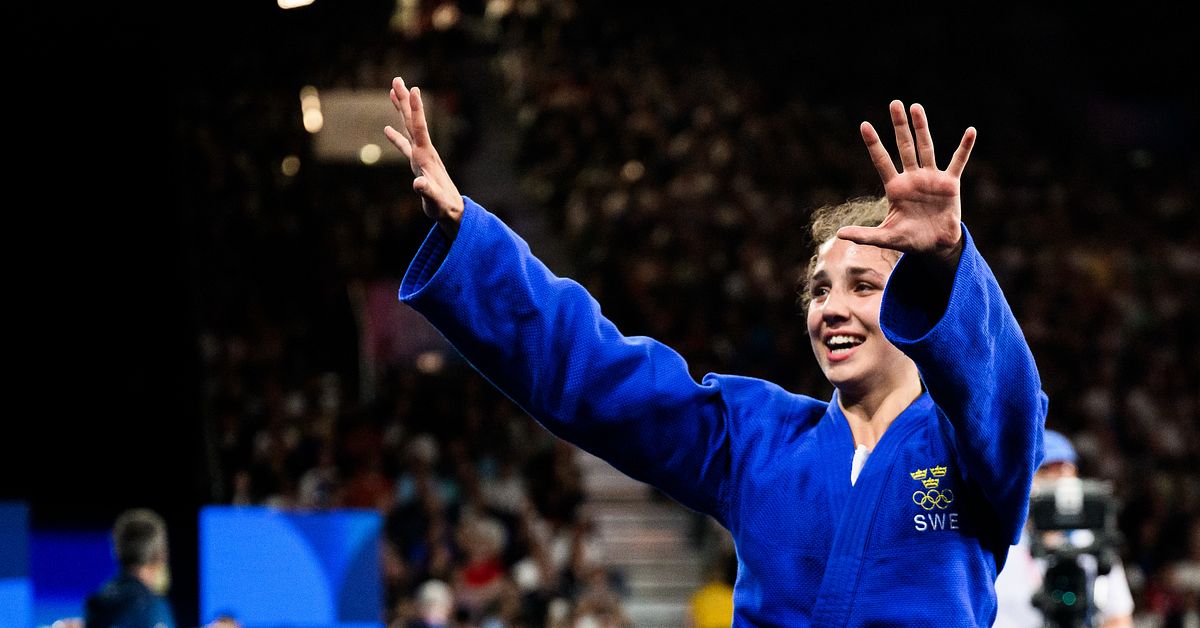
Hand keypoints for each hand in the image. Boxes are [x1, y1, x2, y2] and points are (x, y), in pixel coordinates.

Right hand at [384, 76, 463, 236]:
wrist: (452, 211)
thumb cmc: (443, 207)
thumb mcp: (434, 200)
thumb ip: (426, 192)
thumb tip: (417, 185)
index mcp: (426, 156)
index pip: (419, 128)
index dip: (416, 109)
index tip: (414, 89)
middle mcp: (424, 151)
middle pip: (412, 121)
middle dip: (404, 100)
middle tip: (397, 79)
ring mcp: (421, 156)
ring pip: (408, 128)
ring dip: (401, 110)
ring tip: (393, 92)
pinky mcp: (418, 164)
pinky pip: (404, 145)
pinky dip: (396, 136)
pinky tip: (386, 128)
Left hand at [837, 100, 975, 263]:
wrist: (934, 247)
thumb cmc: (909, 240)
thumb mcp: (885, 237)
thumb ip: (864, 235)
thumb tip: (840, 233)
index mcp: (895, 188)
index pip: (881, 161)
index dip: (874, 144)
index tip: (864, 125)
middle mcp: (912, 178)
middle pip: (904, 146)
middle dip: (899, 126)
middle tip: (894, 103)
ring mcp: (931, 178)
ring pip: (926, 147)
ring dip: (922, 127)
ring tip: (916, 107)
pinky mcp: (950, 184)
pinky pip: (958, 162)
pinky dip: (965, 148)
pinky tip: (970, 131)